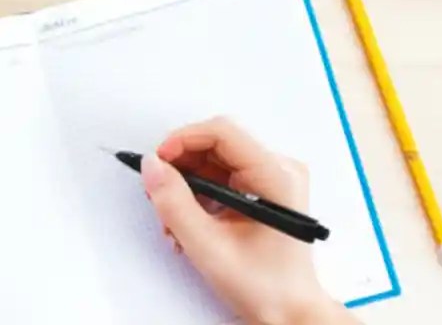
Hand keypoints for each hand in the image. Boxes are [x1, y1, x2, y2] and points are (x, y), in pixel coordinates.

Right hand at [142, 118, 356, 324]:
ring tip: (174, 221)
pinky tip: (190, 221)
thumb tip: (152, 166)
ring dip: (186, 185)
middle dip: (181, 169)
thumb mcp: (208, 246)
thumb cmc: (264, 286)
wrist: (289, 312)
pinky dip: (198, 194)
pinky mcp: (263, 190)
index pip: (222, 133)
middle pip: (215, 145)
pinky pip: (221, 176)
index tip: (158, 162)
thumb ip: (174, 203)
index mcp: (276, 177)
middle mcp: (279, 170)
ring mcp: (272, 179)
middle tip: (159, 196)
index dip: (183, 140)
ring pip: (213, 161)